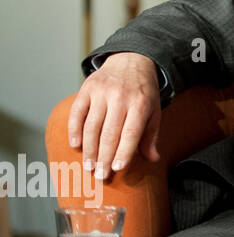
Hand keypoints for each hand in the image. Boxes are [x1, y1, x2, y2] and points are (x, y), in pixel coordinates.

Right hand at [68, 52, 162, 178]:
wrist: (132, 60)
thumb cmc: (143, 92)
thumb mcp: (154, 110)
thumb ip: (152, 135)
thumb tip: (153, 159)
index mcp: (140, 104)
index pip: (130, 133)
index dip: (123, 152)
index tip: (117, 169)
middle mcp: (121, 97)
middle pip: (109, 133)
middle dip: (104, 157)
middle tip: (100, 176)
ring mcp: (102, 92)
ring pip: (92, 126)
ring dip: (89, 149)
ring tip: (89, 166)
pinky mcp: (87, 88)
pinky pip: (77, 112)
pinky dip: (74, 130)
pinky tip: (75, 145)